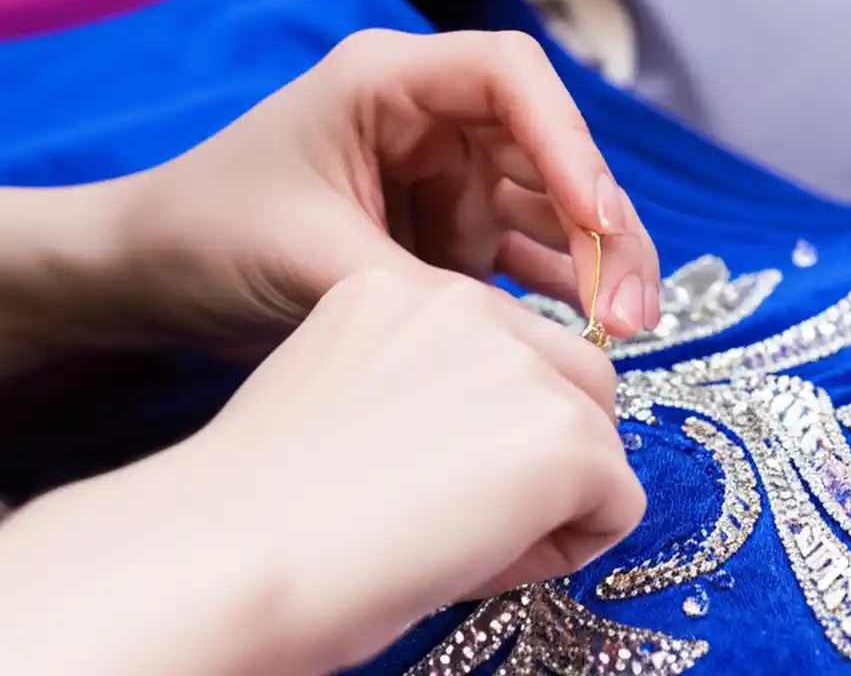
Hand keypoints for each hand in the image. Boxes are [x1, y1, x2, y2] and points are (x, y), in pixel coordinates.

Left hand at [0, 29, 659, 364]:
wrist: (152, 280)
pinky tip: (590, 333)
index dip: (568, 141)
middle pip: (552, 150)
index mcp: (390, 84)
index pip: (510, 78)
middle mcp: (432, 123)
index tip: (596, 215)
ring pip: (553, 209)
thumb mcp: (316, 262)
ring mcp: (446, 180)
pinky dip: (559, 291)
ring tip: (627, 331)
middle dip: (604, 224)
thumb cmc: (209, 235)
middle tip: (631, 307)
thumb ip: (428, 298)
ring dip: (597, 265)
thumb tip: (535, 352)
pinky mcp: (447, 235)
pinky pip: (524, 254)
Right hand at [0, 271, 643, 675]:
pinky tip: (488, 560)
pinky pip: (618, 503)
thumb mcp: (339, 402)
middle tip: (464, 513)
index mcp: (403, 295)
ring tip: (470, 538)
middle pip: (575, 378)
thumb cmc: (255, 508)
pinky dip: (573, 545)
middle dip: (548, 449)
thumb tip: (490, 441)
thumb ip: (418, 391)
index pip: (507, 349)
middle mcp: (470, 308)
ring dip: (561, 495)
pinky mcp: (564, 438)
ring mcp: (524, 369)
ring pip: (602, 436)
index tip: (423, 476)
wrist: (229, 555)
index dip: (489, 428)